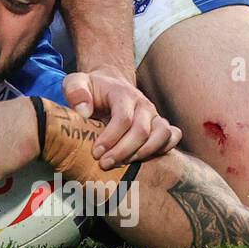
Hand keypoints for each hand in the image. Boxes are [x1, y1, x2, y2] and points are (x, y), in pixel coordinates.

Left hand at [63, 68, 180, 168]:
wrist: (109, 84)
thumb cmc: (91, 88)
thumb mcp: (75, 82)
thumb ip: (75, 91)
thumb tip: (84, 111)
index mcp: (123, 93)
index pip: (123, 118)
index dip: (110, 138)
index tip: (96, 153)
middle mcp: (143, 104)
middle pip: (142, 131)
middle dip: (123, 151)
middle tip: (104, 164)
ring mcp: (154, 114)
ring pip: (162, 135)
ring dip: (143, 154)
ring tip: (122, 165)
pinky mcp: (160, 124)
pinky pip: (173, 137)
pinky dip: (163, 150)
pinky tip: (142, 159)